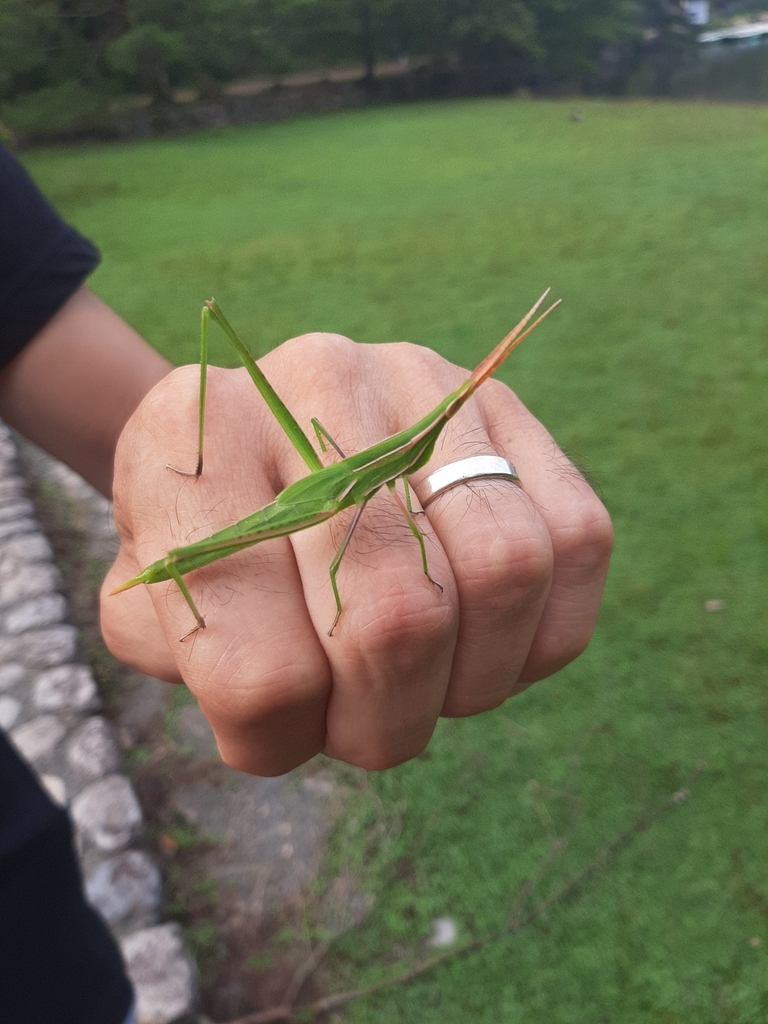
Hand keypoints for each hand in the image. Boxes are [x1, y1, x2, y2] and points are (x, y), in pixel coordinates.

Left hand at [101, 333, 612, 774]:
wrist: (265, 428)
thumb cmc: (212, 532)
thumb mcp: (158, 591)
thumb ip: (179, 654)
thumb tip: (278, 701)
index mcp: (194, 435)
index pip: (251, 661)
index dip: (272, 734)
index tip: (270, 727)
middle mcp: (319, 381)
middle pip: (395, 617)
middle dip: (386, 721)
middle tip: (364, 728)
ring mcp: (427, 385)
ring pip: (505, 576)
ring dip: (469, 682)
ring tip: (422, 684)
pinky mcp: (509, 410)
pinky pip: (575, 543)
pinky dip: (538, 633)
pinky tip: (479, 640)